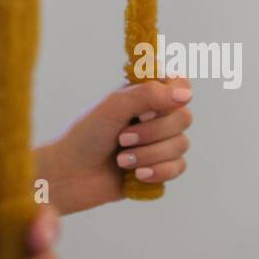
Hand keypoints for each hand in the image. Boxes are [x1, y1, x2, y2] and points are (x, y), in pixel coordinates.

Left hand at [35, 78, 192, 214]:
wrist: (71, 174)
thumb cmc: (87, 134)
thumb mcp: (114, 106)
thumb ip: (149, 94)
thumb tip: (187, 95)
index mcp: (145, 94)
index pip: (180, 83)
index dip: (172, 95)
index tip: (147, 108)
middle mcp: (156, 115)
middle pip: (184, 118)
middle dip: (153, 132)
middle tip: (122, 138)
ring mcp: (159, 142)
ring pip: (181, 144)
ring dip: (149, 154)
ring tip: (121, 160)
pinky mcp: (160, 167)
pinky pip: (178, 167)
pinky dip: (157, 171)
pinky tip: (135, 174)